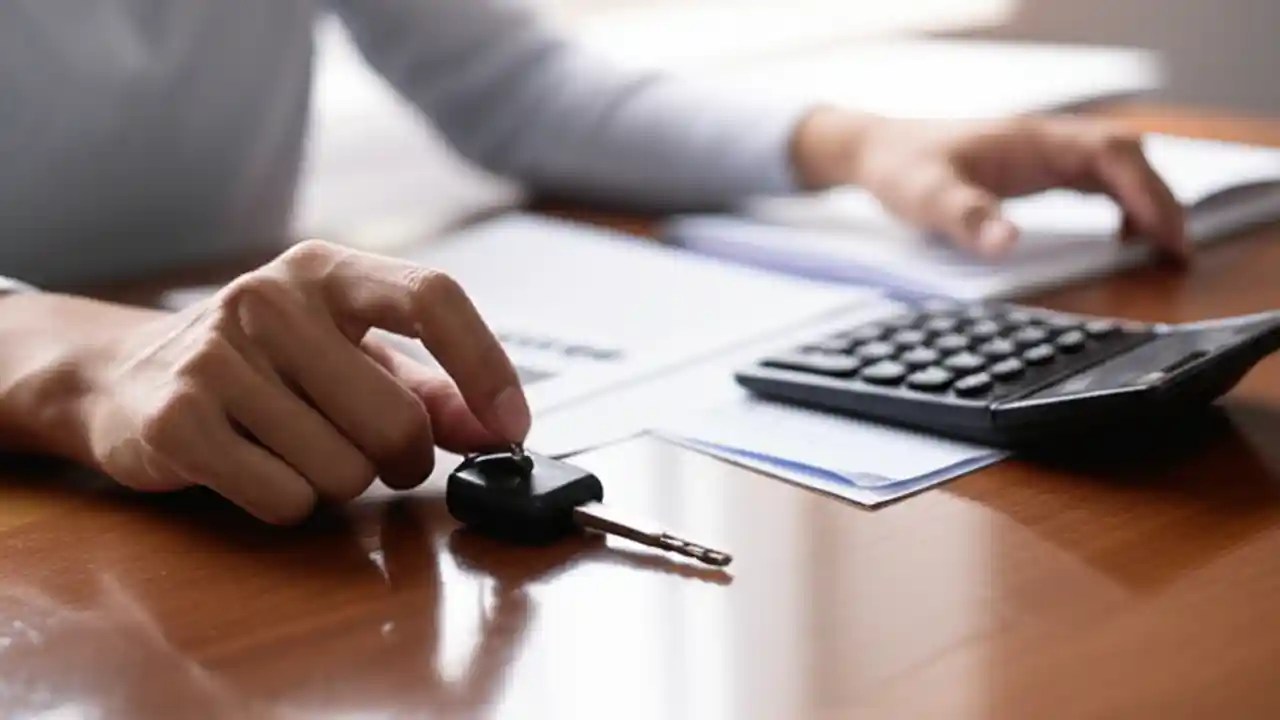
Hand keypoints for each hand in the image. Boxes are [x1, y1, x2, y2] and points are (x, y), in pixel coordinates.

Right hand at [74, 241, 528, 523]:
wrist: (123, 374)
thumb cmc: (266, 368)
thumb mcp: (352, 358)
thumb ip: (433, 390)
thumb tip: (499, 429)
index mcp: (326, 271)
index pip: (434, 298)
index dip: (486, 367)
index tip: (512, 427)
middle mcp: (270, 299)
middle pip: (396, 419)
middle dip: (402, 459)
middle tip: (378, 457)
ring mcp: (217, 356)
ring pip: (345, 470)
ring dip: (338, 483)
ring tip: (295, 450)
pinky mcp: (176, 418)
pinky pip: (285, 499)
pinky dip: (287, 504)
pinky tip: (253, 468)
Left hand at [791, 110, 1188, 259]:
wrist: (876, 151)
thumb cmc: (902, 167)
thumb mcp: (927, 197)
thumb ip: (966, 218)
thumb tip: (1006, 244)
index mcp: (1032, 140)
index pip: (1110, 154)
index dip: (1146, 191)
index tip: (1166, 233)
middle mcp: (1047, 141)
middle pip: (1126, 159)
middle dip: (1159, 201)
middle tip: (1177, 253)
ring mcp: (1045, 153)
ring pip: (1117, 169)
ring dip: (1145, 203)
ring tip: (1162, 250)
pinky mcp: (1037, 169)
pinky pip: (1096, 181)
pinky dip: (1120, 204)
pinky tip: (1121, 235)